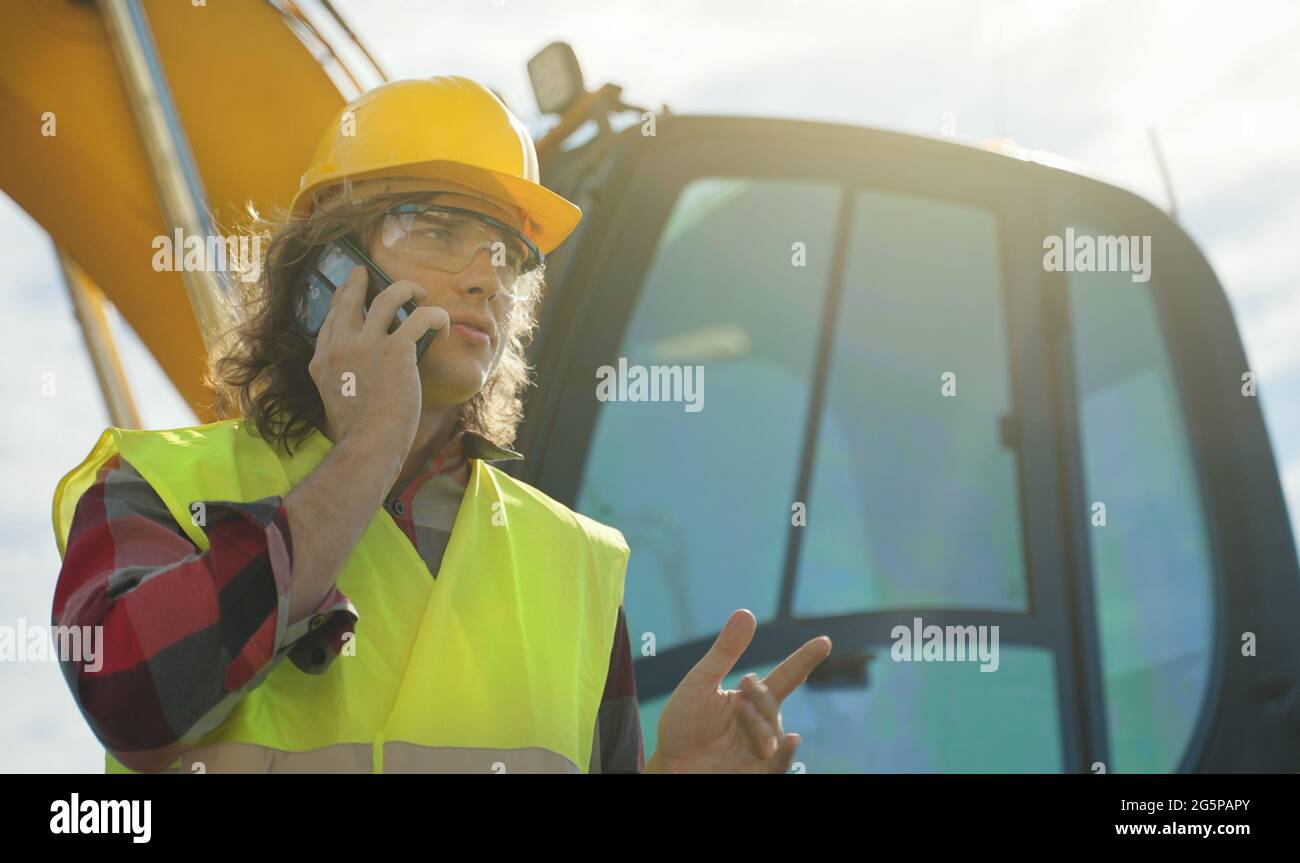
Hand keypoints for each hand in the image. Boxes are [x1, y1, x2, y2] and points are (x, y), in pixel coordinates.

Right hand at [308, 265, 448, 478]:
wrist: (368, 445)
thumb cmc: (357, 434)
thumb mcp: (332, 400)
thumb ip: (339, 379)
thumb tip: (359, 373)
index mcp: (322, 360)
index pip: (330, 321)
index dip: (341, 303)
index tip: (349, 295)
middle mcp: (340, 346)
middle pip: (348, 299)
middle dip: (359, 282)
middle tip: (367, 273)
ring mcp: (367, 345)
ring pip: (387, 297)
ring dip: (405, 288)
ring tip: (419, 292)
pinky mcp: (396, 349)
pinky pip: (421, 317)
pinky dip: (435, 316)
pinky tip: (442, 325)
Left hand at [647, 609, 830, 773]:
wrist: (670, 764)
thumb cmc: (683, 724)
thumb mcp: (701, 682)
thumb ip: (725, 651)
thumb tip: (746, 613)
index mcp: (750, 700)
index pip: (786, 676)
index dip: (804, 659)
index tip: (824, 641)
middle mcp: (761, 724)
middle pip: (774, 704)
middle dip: (761, 694)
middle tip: (743, 684)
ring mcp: (760, 751)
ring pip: (772, 733)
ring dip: (757, 721)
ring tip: (738, 714)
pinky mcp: (757, 773)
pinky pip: (778, 764)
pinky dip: (785, 753)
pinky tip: (791, 740)